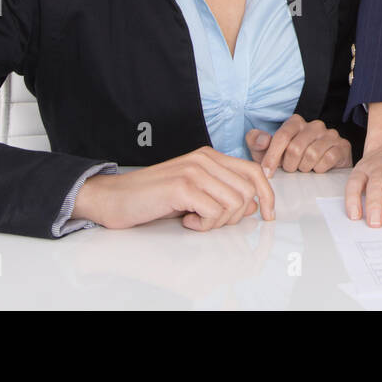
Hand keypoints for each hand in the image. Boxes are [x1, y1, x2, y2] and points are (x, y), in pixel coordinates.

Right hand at [73, 146, 274, 231]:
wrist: (113, 198)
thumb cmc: (153, 197)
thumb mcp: (194, 192)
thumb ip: (222, 192)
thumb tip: (254, 205)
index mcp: (210, 156)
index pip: (254, 171)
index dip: (268, 195)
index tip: (268, 216)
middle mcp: (204, 158)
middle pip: (248, 192)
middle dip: (235, 216)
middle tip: (210, 221)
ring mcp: (193, 170)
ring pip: (234, 204)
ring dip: (217, 222)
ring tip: (195, 221)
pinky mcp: (182, 187)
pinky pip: (213, 212)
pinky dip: (203, 225)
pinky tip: (185, 221)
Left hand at [246, 115, 351, 174]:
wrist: (321, 170)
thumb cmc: (290, 160)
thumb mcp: (267, 152)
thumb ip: (256, 143)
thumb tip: (262, 140)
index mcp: (296, 122)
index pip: (282, 136)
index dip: (272, 156)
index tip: (267, 173)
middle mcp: (314, 125)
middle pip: (295, 148)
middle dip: (289, 165)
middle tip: (291, 170)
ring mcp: (330, 134)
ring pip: (312, 154)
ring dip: (304, 168)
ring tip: (304, 169)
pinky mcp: (342, 146)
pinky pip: (328, 159)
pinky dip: (319, 169)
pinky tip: (317, 169)